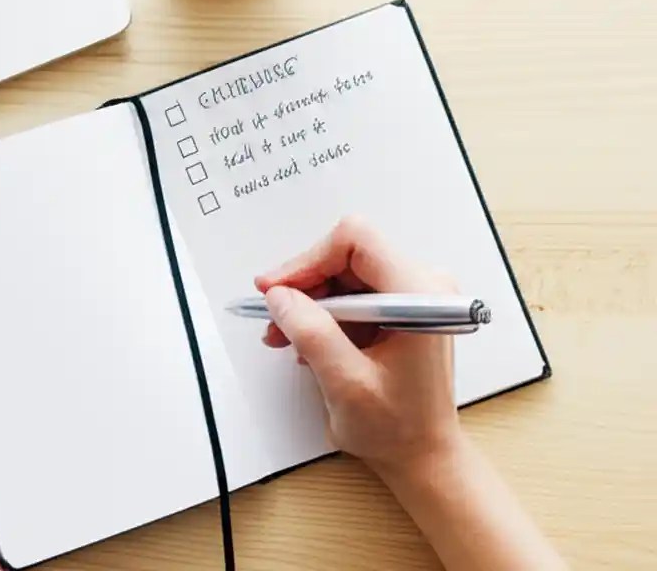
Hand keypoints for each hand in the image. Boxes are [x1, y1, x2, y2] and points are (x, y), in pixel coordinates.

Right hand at [253, 216, 462, 476]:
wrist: (422, 454)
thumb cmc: (399, 428)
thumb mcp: (346, 383)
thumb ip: (312, 333)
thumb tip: (279, 296)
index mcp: (420, 295)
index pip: (355, 242)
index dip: (308, 260)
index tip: (277, 290)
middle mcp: (422, 286)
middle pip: (346, 256)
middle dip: (303, 285)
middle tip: (273, 316)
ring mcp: (412, 296)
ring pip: (343, 274)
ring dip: (308, 303)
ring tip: (284, 335)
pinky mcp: (400, 309)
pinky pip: (351, 294)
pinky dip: (323, 314)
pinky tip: (306, 342)